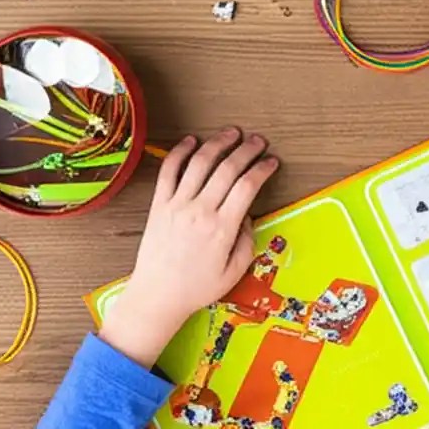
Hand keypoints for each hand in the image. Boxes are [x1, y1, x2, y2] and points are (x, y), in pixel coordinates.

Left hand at [99, 128, 278, 367]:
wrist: (157, 295)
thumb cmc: (195, 289)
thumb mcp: (234, 273)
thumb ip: (247, 242)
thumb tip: (247, 215)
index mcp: (222, 229)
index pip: (247, 186)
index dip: (262, 169)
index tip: (271, 162)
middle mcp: (199, 211)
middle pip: (227, 168)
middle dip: (246, 150)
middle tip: (257, 141)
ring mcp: (177, 205)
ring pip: (200, 163)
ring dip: (218, 143)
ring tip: (230, 133)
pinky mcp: (159, 205)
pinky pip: (169, 170)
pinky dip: (180, 151)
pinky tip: (191, 141)